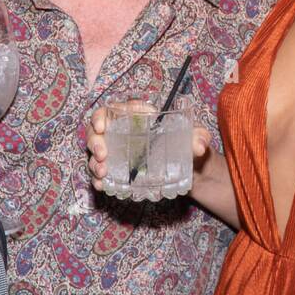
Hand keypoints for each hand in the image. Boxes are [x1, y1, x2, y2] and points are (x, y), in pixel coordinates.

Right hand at [85, 105, 212, 192]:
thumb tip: (199, 146)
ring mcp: (121, 152)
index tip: (101, 126)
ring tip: (102, 173)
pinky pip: (103, 172)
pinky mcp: (122, 170)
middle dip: (95, 142)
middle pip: (98, 131)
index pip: (114, 110)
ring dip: (94, 162)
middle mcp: (126, 132)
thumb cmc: (191, 145)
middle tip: (102, 156)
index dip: (102, 116)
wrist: (194, 170)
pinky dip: (99, 178)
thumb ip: (199, 137)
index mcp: (139, 117)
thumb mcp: (197, 137)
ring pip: (97, 153)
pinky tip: (101, 184)